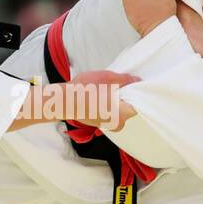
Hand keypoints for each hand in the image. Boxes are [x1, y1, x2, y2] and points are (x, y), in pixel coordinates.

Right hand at [10, 71, 139, 131]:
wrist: (62, 101)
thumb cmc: (85, 89)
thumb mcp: (108, 78)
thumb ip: (126, 80)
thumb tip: (137, 81)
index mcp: (123, 114)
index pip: (140, 104)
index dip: (138, 93)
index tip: (136, 84)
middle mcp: (117, 124)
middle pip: (129, 107)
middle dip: (126, 95)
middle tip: (120, 82)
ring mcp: (107, 125)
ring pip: (119, 110)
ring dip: (117, 99)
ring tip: (108, 87)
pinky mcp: (99, 123)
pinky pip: (110, 113)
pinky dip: (108, 104)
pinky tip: (100, 94)